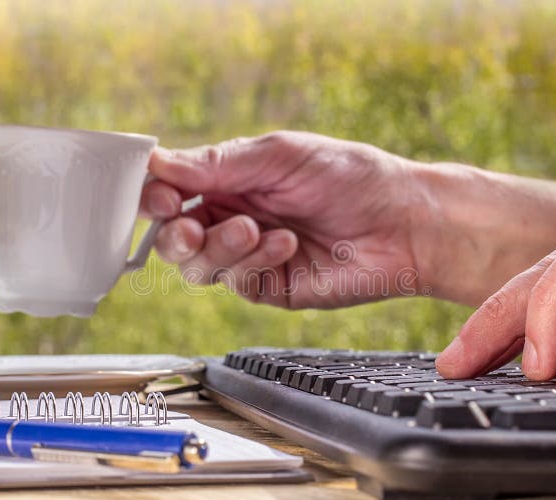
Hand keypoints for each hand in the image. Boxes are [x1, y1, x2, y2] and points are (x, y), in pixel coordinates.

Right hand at [142, 131, 428, 308]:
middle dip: (174, 234)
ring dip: (218, 248)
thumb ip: (217, 164)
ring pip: (197, 267)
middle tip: (190, 225)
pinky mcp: (269, 287)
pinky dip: (253, 263)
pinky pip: (237, 283)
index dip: (154, 198)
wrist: (400, 222)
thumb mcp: (279, 156)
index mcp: (228, 181)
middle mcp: (231, 219)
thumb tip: (157, 162)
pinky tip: (284, 244)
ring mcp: (249, 257)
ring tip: (254, 229)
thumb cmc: (348, 176)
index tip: (160, 197)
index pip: (170, 192)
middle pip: (172, 238)